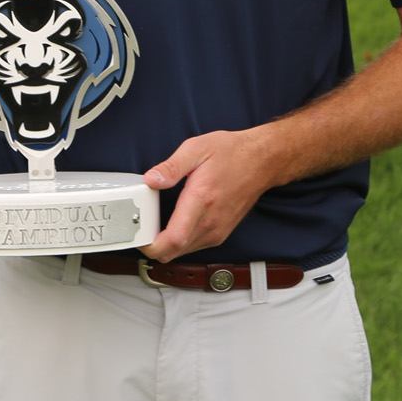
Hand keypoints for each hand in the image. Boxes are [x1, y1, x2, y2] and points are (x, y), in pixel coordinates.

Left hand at [138, 129, 277, 261]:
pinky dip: (180, 241)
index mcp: (201, 200)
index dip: (152, 246)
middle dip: (153, 246)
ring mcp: (217, 230)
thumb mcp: (197, 149)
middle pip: (174, 251)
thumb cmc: (232, 153)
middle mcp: (211, 221)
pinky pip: (194, 246)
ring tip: (156, 224)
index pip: (174, 239)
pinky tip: (175, 223)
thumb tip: (151, 180)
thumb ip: (171, 167)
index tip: (139, 238)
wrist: (262, 161)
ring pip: (183, 252)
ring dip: (166, 244)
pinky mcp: (220, 233)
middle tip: (141, 228)